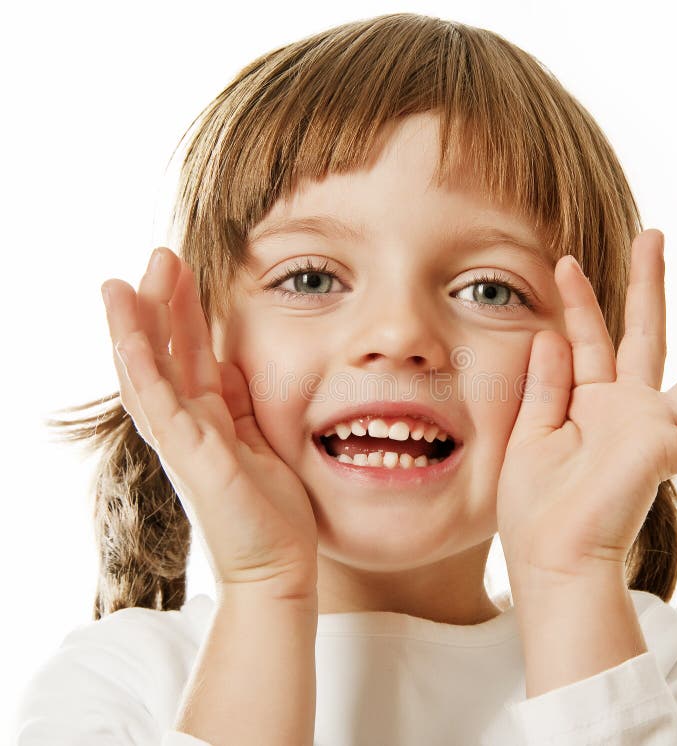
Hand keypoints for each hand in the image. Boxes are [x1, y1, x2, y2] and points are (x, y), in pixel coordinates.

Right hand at [101, 247, 318, 599]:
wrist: (278, 569)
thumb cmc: (270, 514)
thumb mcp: (259, 442)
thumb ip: (241, 405)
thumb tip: (230, 365)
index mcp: (208, 423)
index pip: (187, 358)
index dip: (180, 316)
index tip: (178, 275)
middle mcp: (188, 428)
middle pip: (163, 356)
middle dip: (159, 306)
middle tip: (158, 257)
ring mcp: (183, 443)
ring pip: (148, 375)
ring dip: (134, 328)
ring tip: (122, 281)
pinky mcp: (191, 458)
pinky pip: (159, 406)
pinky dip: (142, 368)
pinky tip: (129, 333)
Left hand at [496, 229, 676, 587]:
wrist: (548, 557)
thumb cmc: (533, 505)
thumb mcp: (529, 433)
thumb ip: (545, 385)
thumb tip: (552, 332)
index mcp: (585, 403)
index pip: (585, 338)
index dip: (577, 301)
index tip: (563, 261)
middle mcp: (623, 410)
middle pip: (642, 335)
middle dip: (647, 285)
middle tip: (654, 236)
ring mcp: (649, 430)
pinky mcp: (664, 454)